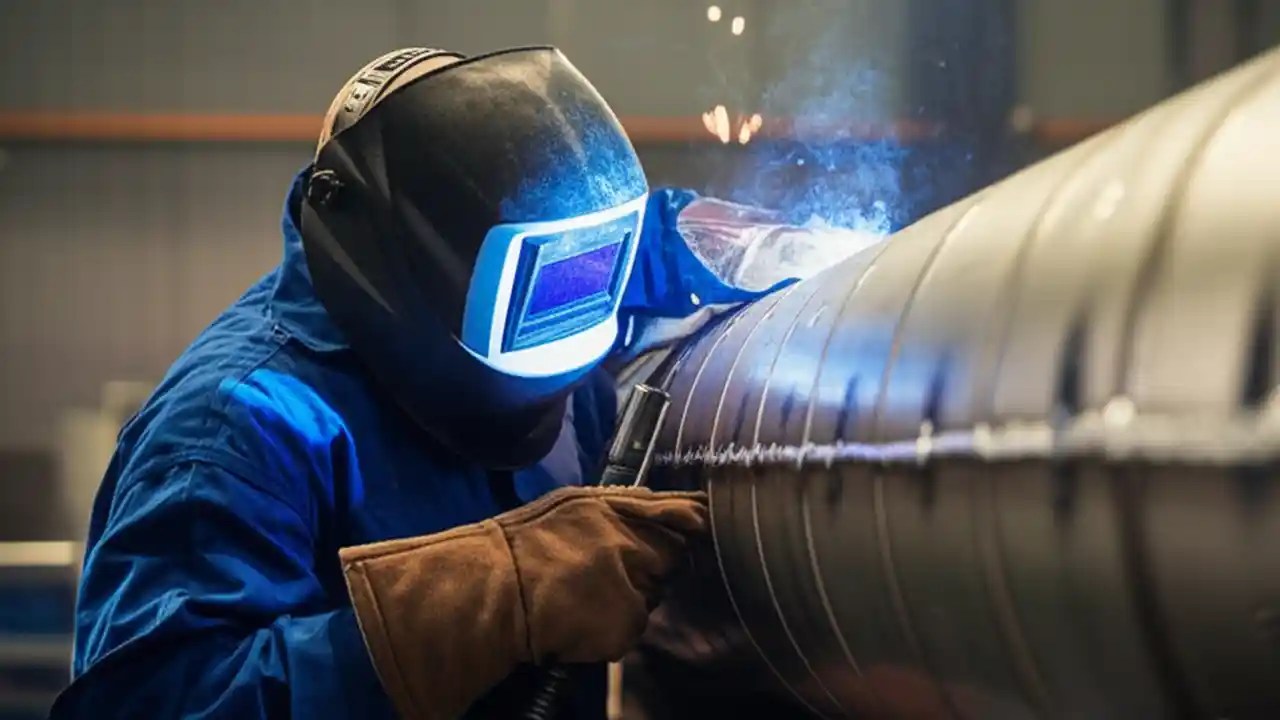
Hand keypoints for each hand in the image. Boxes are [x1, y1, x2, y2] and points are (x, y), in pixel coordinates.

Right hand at [339, 486, 708, 719]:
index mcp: (614, 506)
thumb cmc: (518, 549)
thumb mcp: (569, 506)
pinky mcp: (625, 621)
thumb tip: (663, 502)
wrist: (490, 595)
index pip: (683, 510)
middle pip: (674, 556)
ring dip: (631, 597)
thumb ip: (619, 505)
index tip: (703, 524)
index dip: (697, 520)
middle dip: (654, 565)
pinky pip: (634, 627)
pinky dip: (613, 629)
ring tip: (585, 595)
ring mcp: (630, 582)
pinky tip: (581, 620)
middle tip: (608, 573)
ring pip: (653, 594)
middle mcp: (629, 540)